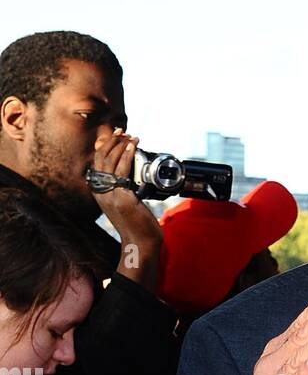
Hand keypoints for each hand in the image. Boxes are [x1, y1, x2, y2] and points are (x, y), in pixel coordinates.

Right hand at [90, 128, 161, 287]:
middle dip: (111, 141)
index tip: (116, 136)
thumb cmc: (138, 225)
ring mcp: (110, 195)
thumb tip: (131, 174)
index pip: (97, 163)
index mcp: (100, 193)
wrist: (141, 244)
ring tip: (131, 137)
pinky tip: (133, 147)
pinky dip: (127, 156)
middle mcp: (101, 192)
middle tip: (122, 131)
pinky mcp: (122, 198)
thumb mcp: (127, 203)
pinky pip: (122, 171)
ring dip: (120, 145)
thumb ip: (125, 189)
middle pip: (101, 159)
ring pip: (110, 162)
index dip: (105, 146)